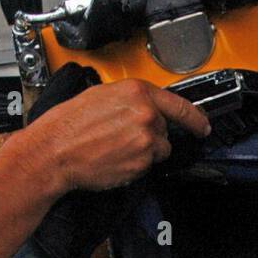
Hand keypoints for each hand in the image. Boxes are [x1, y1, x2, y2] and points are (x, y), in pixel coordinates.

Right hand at [29, 70, 211, 194]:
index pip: (179, 104)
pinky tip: (114, 157)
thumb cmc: (68, 124)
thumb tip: (143, 105)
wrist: (54, 151)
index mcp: (137, 92)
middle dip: (151, 133)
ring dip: (144, 150)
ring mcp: (146, 141)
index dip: (196, 117)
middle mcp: (146, 115)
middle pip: (165, 129)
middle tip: (123, 135)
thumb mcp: (100, 95)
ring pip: (159, 149)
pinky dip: (135, 164)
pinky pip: (148, 165)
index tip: (203, 124)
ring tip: (116, 146)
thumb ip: (129, 98)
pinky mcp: (142, 163)